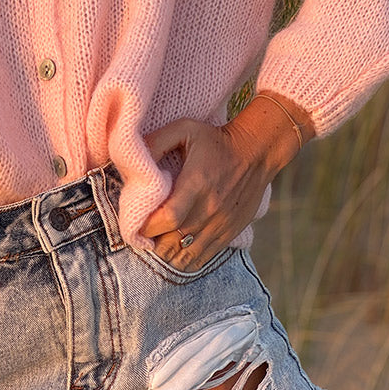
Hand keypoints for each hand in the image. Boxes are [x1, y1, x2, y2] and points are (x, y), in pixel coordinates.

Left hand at [140, 94, 311, 269]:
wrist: (256, 152)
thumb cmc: (215, 141)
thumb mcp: (185, 129)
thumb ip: (156, 142)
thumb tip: (133, 162)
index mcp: (197, 184)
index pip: (168, 218)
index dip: (147, 226)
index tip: (134, 223)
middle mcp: (209, 209)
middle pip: (173, 242)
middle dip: (152, 242)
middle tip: (141, 232)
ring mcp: (220, 225)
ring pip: (185, 256)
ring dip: (166, 253)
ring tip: (157, 241)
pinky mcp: (228, 234)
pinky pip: (202, 259)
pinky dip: (184, 260)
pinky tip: (174, 249)